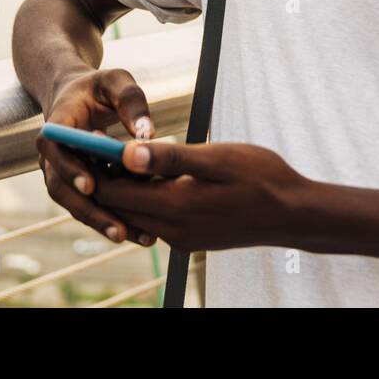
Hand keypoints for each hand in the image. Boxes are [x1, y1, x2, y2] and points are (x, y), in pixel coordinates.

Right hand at [37, 68, 154, 244]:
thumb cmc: (98, 86)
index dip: (70, 168)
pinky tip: (138, 232)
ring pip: (73, 203)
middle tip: (118, 229)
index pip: (55, 149)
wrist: (77, 96)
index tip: (91, 185)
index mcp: (57, 124)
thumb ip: (131, 100)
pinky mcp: (74, 184)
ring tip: (133, 237)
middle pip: (60, 187)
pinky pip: (87, 205)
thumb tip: (148, 133)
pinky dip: (108, 218)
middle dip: (89, 210)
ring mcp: (60, 172)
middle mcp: (52, 153)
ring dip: (99, 222)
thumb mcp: (116, 80)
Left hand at [94, 139, 309, 252]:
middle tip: (93, 143)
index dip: (95, 166)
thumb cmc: (261, 177)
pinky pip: (154, 220)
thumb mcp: (216, 157)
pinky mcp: (191, 238)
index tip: (85, 139)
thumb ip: (170, 157)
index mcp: (175, 207)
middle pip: (120, 206)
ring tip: (116, 154)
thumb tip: (127, 152)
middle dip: (102, 177)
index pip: (115, 192)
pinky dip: (144, 198)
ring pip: (135, 214)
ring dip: (123, 188)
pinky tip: (150, 174)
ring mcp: (182, 238)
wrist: (294, 214)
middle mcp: (173, 230)